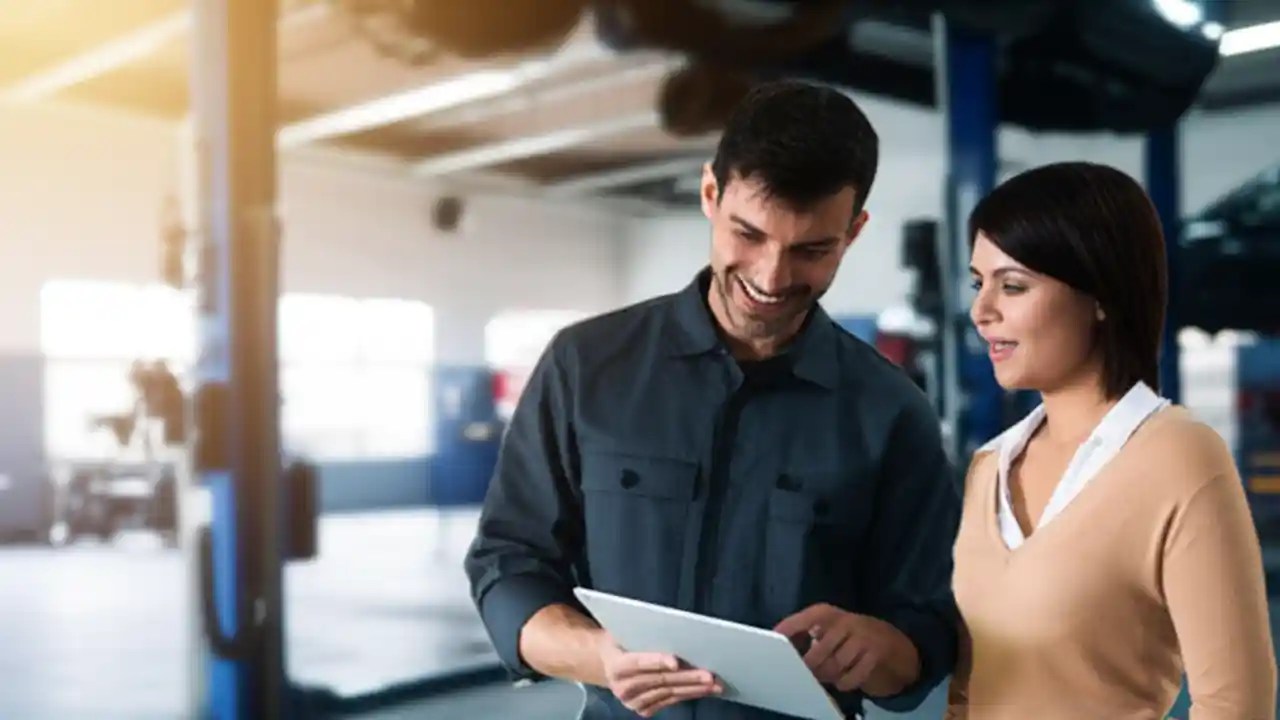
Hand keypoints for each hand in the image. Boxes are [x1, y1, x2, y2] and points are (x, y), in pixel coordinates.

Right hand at [596, 633, 722, 716]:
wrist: (608, 663)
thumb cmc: (622, 640)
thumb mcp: (625, 631)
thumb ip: (642, 633)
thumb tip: (672, 626)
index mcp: (616, 666)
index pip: (639, 662)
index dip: (657, 662)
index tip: (676, 662)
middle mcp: (623, 688)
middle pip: (660, 681)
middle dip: (687, 678)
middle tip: (709, 676)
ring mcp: (634, 702)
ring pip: (668, 693)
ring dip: (694, 689)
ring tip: (714, 684)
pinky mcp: (643, 709)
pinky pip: (670, 701)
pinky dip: (688, 695)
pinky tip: (703, 690)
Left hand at [774, 603, 918, 695]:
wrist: (897, 646)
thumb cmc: (854, 639)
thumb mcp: (833, 630)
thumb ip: (811, 635)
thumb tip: (784, 648)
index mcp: (830, 613)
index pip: (806, 618)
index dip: (789, 629)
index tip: (773, 640)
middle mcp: (846, 621)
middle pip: (818, 652)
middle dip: (811, 667)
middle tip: (810, 673)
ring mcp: (863, 637)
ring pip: (834, 666)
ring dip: (829, 676)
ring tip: (828, 676)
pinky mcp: (876, 654)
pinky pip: (852, 676)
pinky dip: (845, 683)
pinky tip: (844, 680)